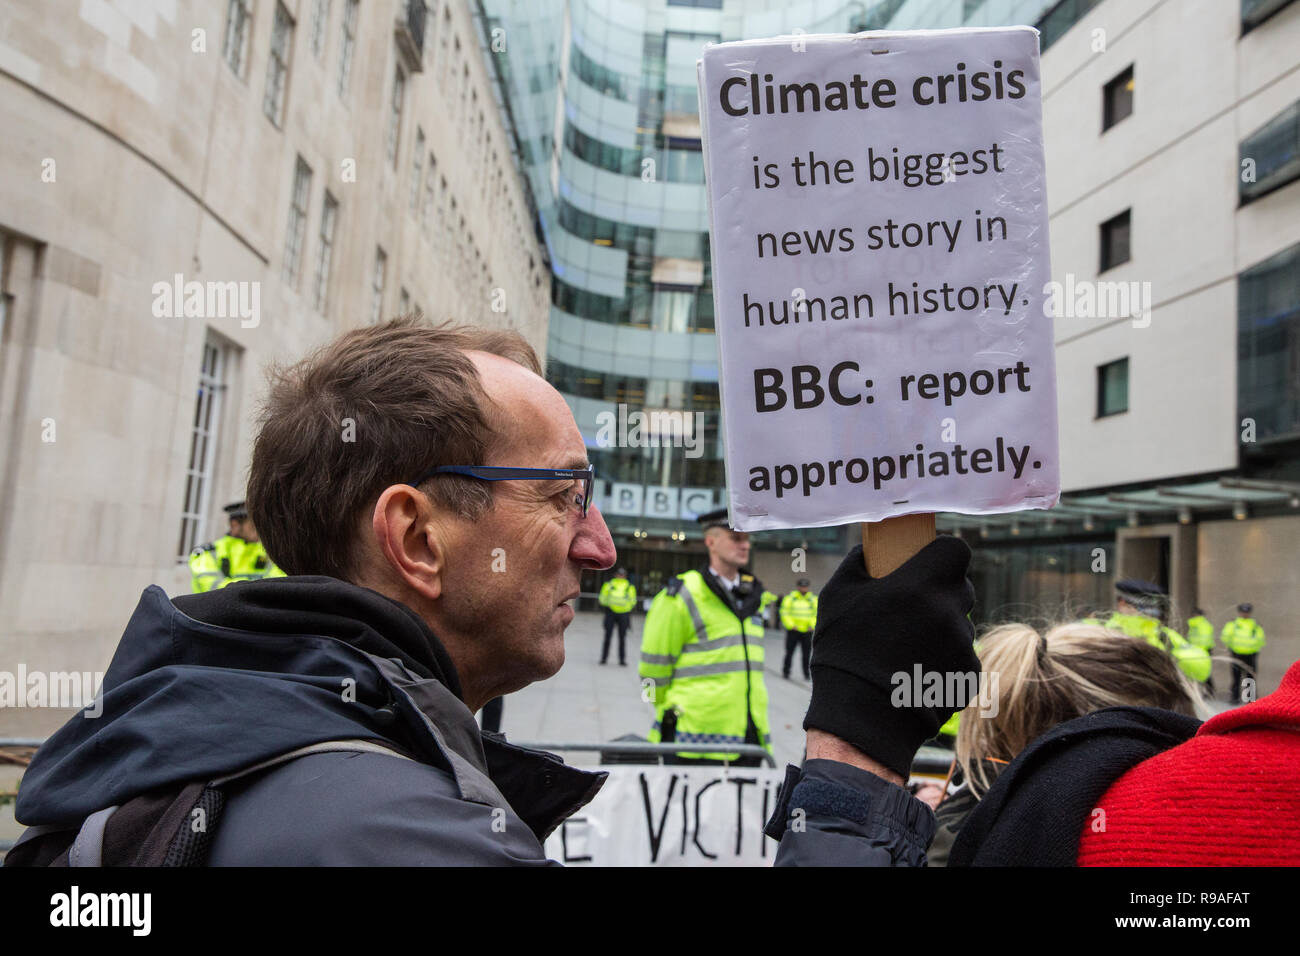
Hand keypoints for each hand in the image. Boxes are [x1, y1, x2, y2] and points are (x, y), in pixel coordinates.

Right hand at [803, 538, 977, 778]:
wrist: (861, 718)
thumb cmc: (843, 651)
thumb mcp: (836, 596)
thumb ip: (857, 563)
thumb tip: (868, 549)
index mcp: (920, 584)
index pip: (955, 549)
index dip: (941, 552)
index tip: (925, 561)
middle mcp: (949, 611)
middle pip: (961, 585)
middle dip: (940, 590)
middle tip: (912, 605)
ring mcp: (964, 645)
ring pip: (960, 622)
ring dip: (941, 626)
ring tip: (907, 646)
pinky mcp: (970, 675)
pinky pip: (962, 655)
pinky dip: (945, 658)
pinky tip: (916, 669)